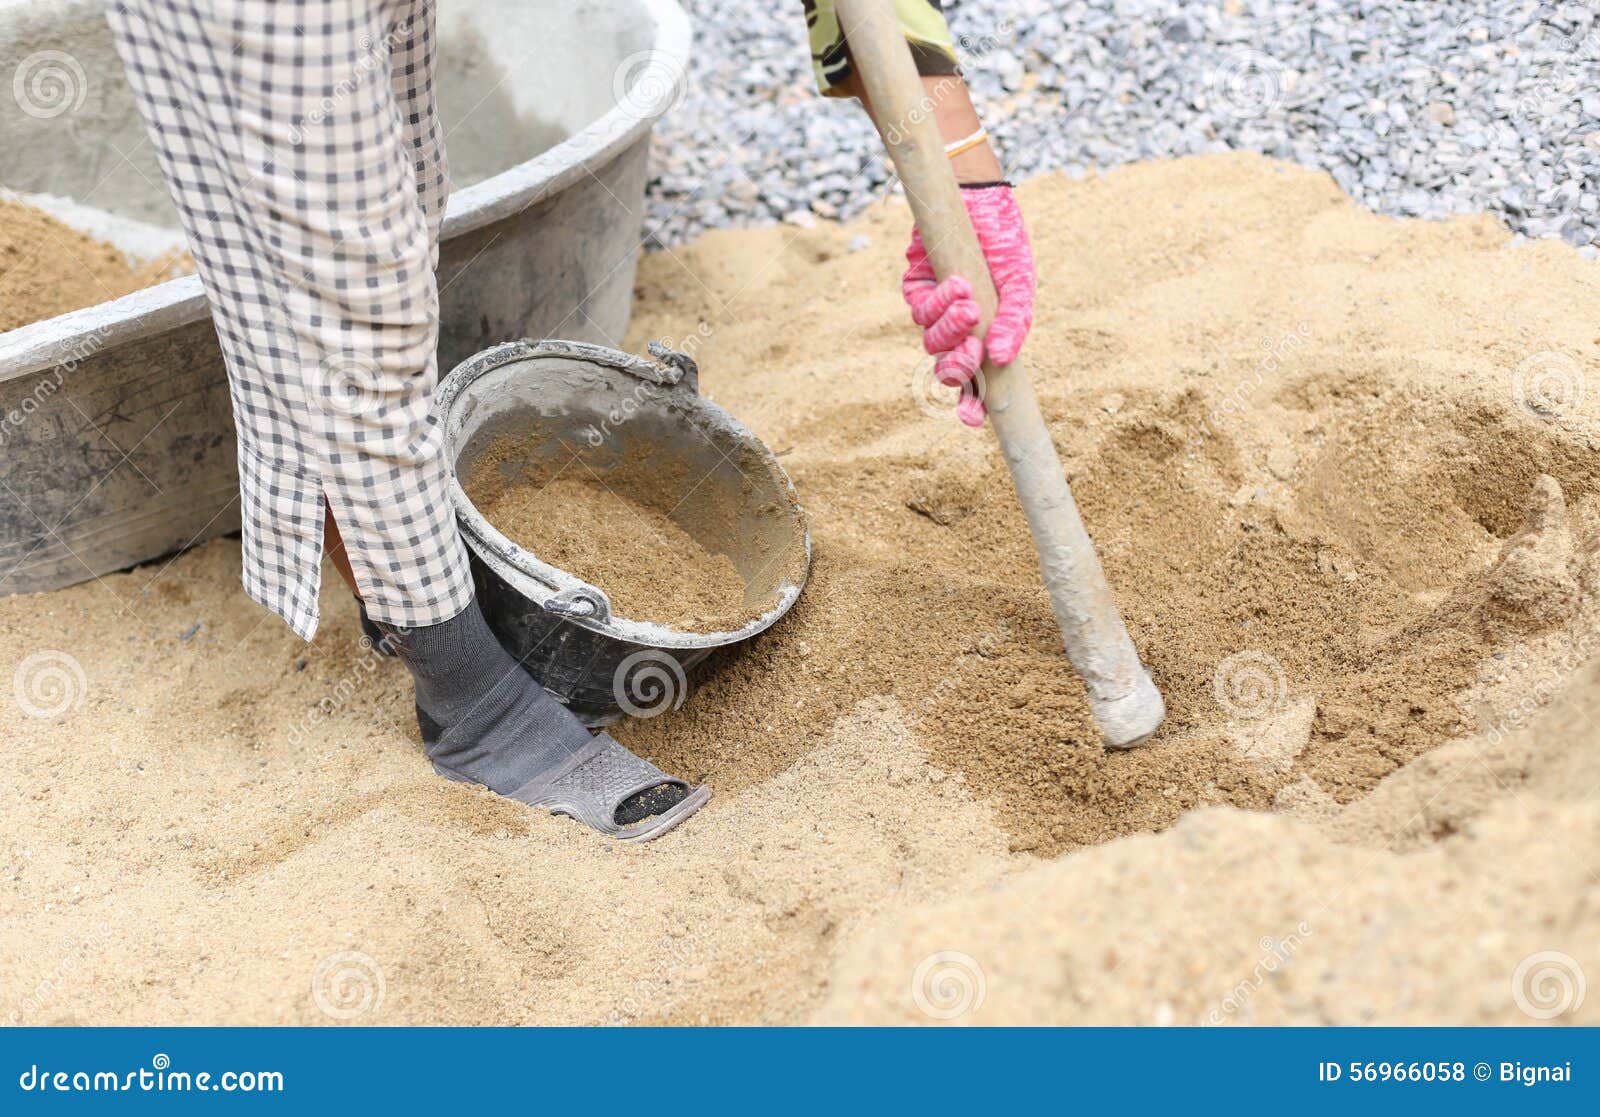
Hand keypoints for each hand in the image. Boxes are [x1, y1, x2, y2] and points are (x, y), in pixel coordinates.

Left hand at [901, 184, 1035, 426]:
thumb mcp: (1021, 284)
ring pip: (931, 342)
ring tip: (970, 303)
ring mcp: (936, 312)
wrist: (980, 198)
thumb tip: (1001, 358)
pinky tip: (957, 283)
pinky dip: (939, 302)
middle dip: (957, 368)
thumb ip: (1015, 322)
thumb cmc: (1006, 244)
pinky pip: (920, 310)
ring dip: (950, 328)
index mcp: (987, 337)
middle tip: (970, 353)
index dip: (973, 405)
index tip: (975, 420)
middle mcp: (959, 331)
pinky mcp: (916, 288)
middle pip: (948, 372)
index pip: (976, 383)